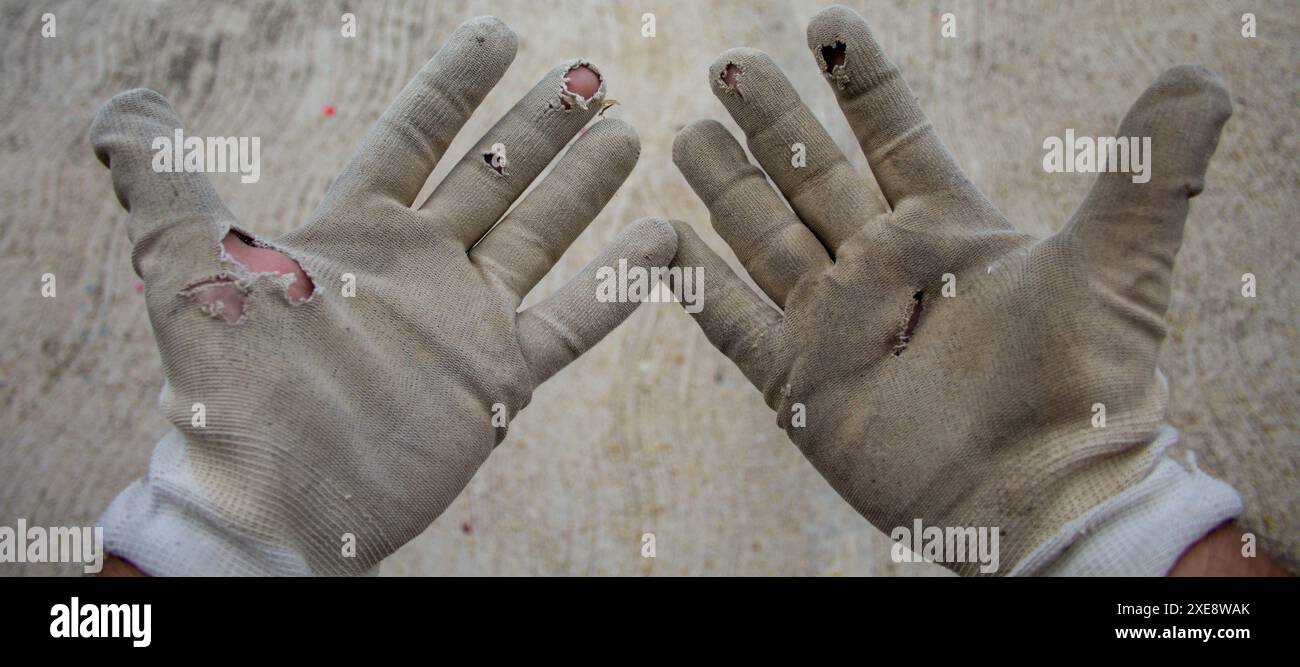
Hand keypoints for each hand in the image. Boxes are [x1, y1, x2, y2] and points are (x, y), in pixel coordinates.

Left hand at [92, 16, 674, 574]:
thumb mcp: (186, 265)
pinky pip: (571, 320)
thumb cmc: (227, 386)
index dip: (456, 84)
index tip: (500, 35)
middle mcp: (417, 267)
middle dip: (538, 125)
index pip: (416, 136)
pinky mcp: (496, 376)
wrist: (269, 499)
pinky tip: (663, 238)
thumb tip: (124, 99)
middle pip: (492, 176)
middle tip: (589, 76)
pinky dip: (618, 284)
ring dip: (583, 184)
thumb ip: (163, 177)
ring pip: (538, 233)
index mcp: (355, 231)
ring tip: (625, 130)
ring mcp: (461, 319)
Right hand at [668, 6, 1230, 573]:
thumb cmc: (1084, 384)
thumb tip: (1202, 77)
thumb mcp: (1122, 262)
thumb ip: (1152, 168)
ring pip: (765, 236)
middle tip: (731, 65)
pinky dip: (695, 286)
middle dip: (774, 121)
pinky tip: (662, 242)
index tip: (829, 23)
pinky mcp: (801, 382)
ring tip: (686, 132)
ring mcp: (837, 325)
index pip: (893, 133)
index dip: (861, 81)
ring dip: (727, 186)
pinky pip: (734, 325)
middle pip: (813, 177)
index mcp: (948, 229)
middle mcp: (884, 270)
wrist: (1041, 494)